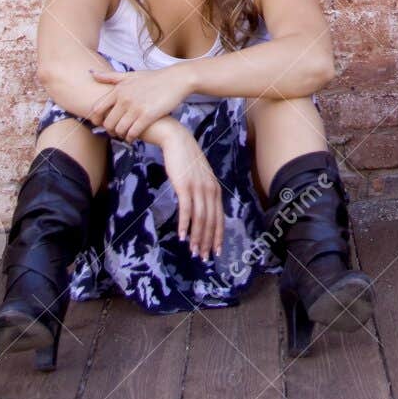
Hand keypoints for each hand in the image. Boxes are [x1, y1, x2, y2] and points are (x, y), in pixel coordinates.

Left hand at [87, 62, 194, 141]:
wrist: (176, 79)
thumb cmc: (154, 78)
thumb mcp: (131, 75)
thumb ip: (111, 77)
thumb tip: (91, 73)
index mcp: (119, 89)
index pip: (97, 109)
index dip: (97, 120)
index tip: (102, 123)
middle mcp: (125, 99)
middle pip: (108, 122)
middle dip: (110, 130)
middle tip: (115, 132)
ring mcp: (136, 107)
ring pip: (119, 129)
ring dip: (120, 135)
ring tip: (124, 135)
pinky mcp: (147, 116)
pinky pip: (132, 132)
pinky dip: (130, 137)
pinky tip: (133, 137)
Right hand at [160, 126, 223, 260]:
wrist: (178, 141)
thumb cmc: (187, 160)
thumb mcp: (200, 177)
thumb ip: (203, 192)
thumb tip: (201, 210)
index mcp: (215, 189)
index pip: (219, 218)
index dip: (218, 236)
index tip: (216, 252)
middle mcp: (210, 190)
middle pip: (211, 221)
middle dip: (207, 242)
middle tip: (202, 257)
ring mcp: (198, 188)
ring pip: (200, 218)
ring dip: (196, 237)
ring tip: (192, 251)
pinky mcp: (185, 186)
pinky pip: (186, 209)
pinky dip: (185, 224)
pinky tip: (181, 236)